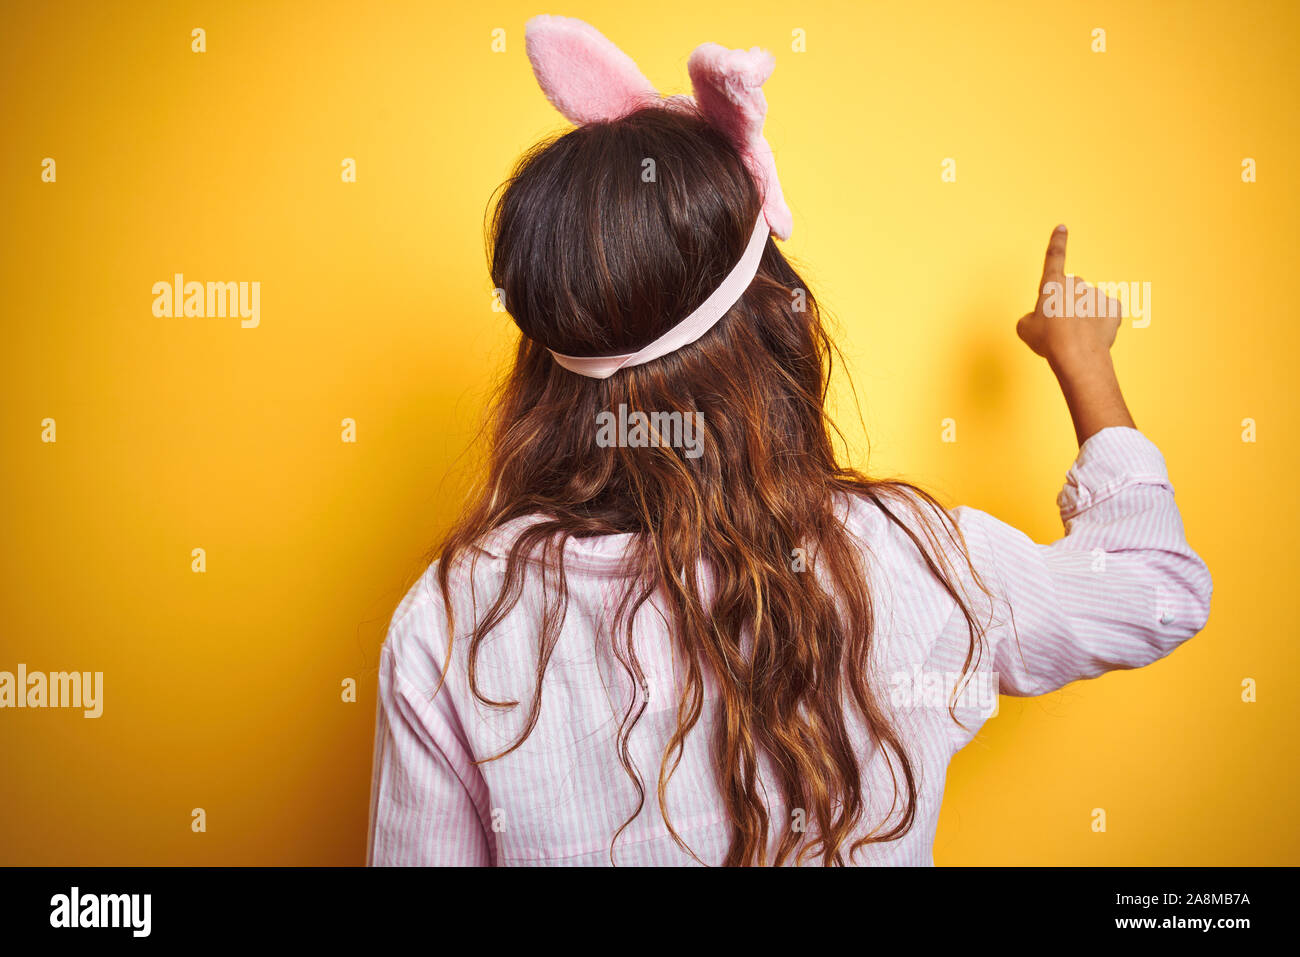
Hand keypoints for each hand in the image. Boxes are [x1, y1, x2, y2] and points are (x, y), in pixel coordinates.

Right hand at [1016, 225, 1122, 372]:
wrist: (1076, 356)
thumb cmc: (1048, 341)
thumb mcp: (1025, 329)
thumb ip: (1031, 317)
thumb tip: (1040, 319)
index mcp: (1053, 284)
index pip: (1054, 257)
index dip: (1057, 242)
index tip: (1062, 228)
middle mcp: (1077, 284)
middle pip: (1070, 291)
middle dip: (1066, 305)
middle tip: (1059, 329)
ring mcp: (1097, 295)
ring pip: (1088, 304)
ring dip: (1082, 317)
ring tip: (1075, 338)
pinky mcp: (1114, 309)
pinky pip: (1106, 314)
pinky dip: (1100, 323)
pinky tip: (1093, 336)